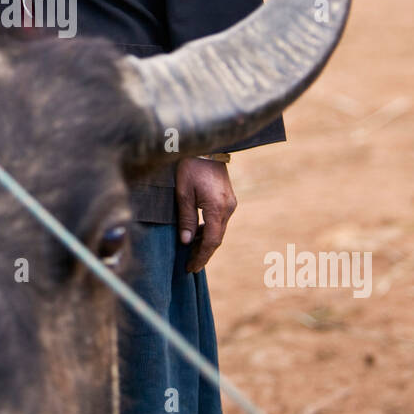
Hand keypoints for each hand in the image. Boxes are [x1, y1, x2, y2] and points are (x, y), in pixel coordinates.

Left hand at [175, 157, 237, 273]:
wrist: (207, 145)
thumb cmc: (190, 165)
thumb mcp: (182, 191)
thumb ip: (186, 217)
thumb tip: (187, 242)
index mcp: (216, 207)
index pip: (211, 241)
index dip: (201, 257)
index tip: (190, 268)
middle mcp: (228, 207)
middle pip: (217, 238)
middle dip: (203, 253)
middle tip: (189, 266)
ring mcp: (230, 203)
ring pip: (219, 230)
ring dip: (206, 242)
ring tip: (190, 253)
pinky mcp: (229, 199)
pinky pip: (219, 220)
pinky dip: (209, 230)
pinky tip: (197, 235)